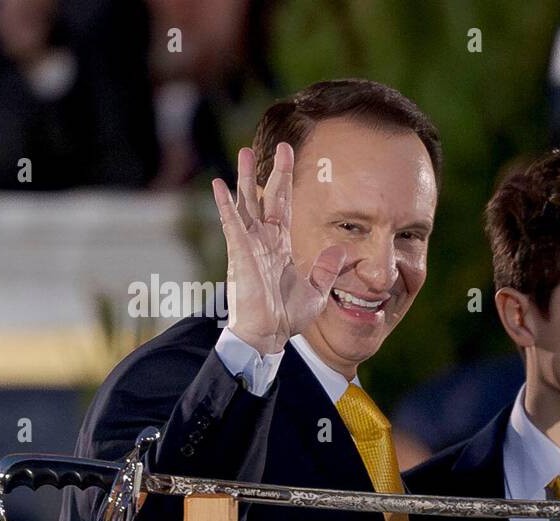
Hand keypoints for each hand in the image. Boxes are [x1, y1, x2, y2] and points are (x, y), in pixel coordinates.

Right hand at [211, 144, 345, 355]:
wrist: (270, 335)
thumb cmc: (287, 317)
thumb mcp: (315, 290)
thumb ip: (326, 269)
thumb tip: (341, 251)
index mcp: (280, 245)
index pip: (284, 206)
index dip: (286, 182)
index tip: (290, 158)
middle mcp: (263, 240)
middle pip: (267, 197)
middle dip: (273, 172)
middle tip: (280, 146)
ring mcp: (250, 245)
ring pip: (246, 204)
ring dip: (245, 179)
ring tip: (244, 153)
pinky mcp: (240, 254)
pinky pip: (232, 224)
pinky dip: (225, 204)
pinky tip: (218, 185)